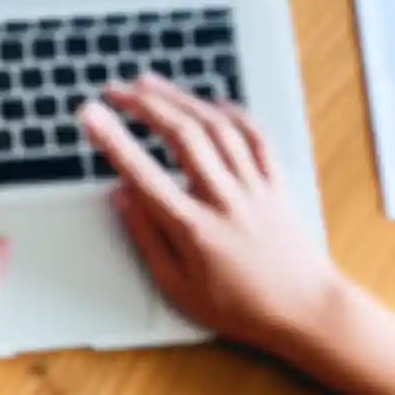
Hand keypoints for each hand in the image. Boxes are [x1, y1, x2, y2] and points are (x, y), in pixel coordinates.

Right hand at [79, 74, 341, 354]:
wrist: (305, 310)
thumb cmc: (240, 307)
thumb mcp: (179, 287)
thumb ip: (146, 238)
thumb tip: (120, 195)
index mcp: (194, 229)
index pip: (143, 174)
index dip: (112, 139)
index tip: (90, 115)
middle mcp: (224, 199)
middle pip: (181, 135)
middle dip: (143, 105)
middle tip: (114, 90)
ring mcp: (253, 186)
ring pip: (216, 127)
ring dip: (180, 98)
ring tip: (149, 83)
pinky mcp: (275, 183)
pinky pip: (255, 136)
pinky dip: (233, 113)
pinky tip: (213, 101)